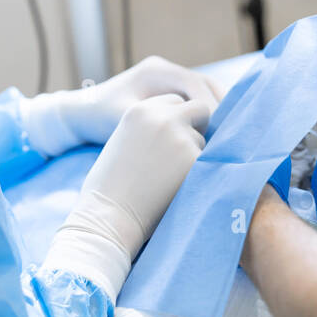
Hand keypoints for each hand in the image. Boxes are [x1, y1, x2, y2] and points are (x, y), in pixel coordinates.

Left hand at [22, 56, 222, 155]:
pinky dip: (206, 114)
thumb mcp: (125, 118)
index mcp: (156, 70)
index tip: (219, 130)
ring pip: (204, 91)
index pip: (194, 84)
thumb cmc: (97, 117)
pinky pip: (195, 99)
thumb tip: (188, 135)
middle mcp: (164, 70)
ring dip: (217, 111)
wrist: (79, 114)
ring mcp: (167, 79)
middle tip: (232, 133)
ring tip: (227, 136)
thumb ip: (156, 122)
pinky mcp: (168, 91)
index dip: (210, 106)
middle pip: (205, 84)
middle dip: (221, 107)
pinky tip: (212, 136)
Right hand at [43, 93, 214, 297]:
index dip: (177, 120)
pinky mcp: (194, 159)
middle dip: (196, 127)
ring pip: (203, 139)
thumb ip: (149, 127)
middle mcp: (163, 116)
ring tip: (166, 177)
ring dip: (193, 154)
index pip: (175, 101)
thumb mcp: (124, 140)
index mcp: (141, 109)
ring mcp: (180, 136)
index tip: (170, 138)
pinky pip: (208, 161)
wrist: (108, 215)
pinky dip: (196, 174)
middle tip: (183, 153)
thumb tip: (179, 125)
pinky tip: (174, 186)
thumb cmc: (110, 185)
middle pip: (199, 109)